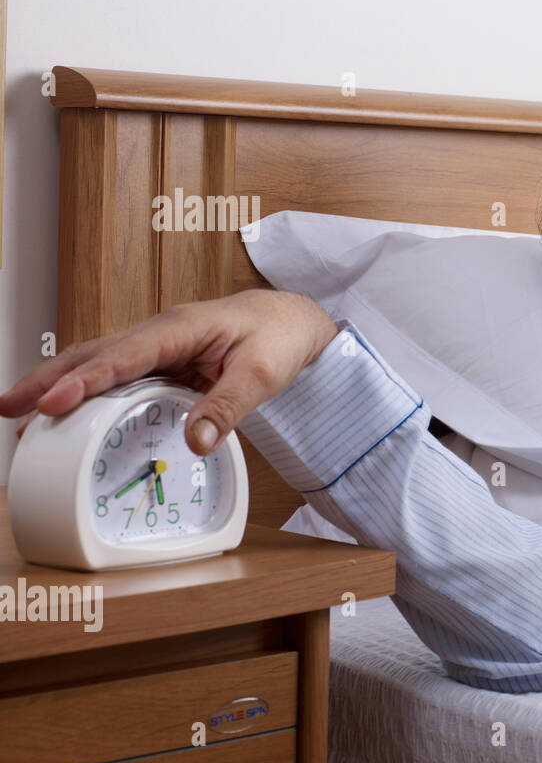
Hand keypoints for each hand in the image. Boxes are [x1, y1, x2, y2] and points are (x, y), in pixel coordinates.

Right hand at [0, 290, 339, 455]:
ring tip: (20, 418)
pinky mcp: (160, 361)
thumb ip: (229, 406)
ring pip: (96, 363)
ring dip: (57, 386)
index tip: (54, 404)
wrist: (292, 320)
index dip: (86, 381)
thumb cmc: (278, 336)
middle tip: (9, 410)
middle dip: (48, 381)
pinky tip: (66, 415)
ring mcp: (156, 346)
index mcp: (180, 328)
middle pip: (93, 355)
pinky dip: (84, 392)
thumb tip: (197, 442)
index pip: (124, 355)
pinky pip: (114, 375)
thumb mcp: (263, 374)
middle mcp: (160, 333)